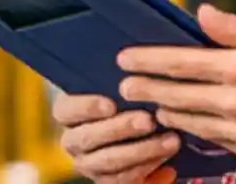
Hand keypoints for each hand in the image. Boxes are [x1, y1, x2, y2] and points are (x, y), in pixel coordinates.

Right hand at [53, 92, 180, 183]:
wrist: (143, 130)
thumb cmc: (131, 96)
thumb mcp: (122, 85)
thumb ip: (126, 81)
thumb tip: (141, 64)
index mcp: (69, 112)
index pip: (65, 109)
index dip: (86, 107)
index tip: (111, 104)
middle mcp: (73, 140)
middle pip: (88, 138)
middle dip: (120, 129)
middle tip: (149, 121)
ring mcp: (89, 163)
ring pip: (108, 161)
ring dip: (142, 151)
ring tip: (171, 141)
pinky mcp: (106, 181)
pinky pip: (122, 180)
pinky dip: (147, 169)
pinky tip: (169, 160)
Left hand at [116, 3, 235, 164]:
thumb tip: (202, 13)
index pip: (182, 63)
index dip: (149, 60)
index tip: (126, 57)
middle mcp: (234, 103)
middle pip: (175, 95)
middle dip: (145, 89)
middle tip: (123, 86)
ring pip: (188, 122)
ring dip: (165, 111)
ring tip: (151, 105)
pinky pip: (209, 140)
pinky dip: (191, 130)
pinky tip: (184, 124)